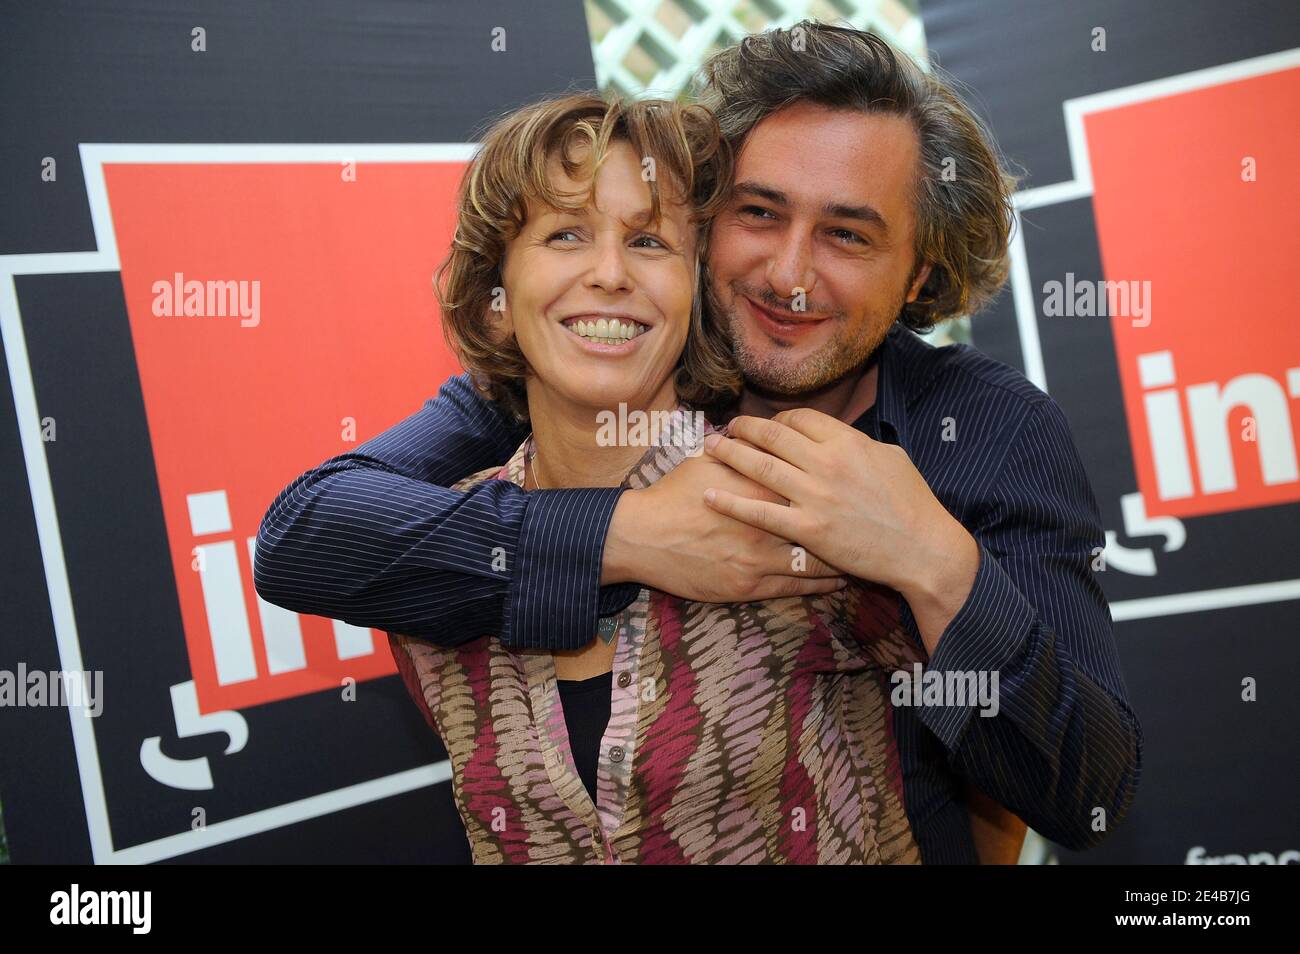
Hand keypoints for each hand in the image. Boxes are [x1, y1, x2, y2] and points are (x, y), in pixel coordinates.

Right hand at [602, 452, 847, 602]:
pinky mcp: (748, 586)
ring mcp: (758, 557)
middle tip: (872, 524)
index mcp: (759, 486)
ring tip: (863, 556)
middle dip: (848, 525)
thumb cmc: (673, 494)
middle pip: (821, 522)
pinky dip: (820, 584)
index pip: (810, 483)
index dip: (836, 486)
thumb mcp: (708, 462)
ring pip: (815, 560)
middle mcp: (764, 521)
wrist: (641, 536)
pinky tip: (837, 580)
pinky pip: (795, 587)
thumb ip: (741, 452)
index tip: (856, 487)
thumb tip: (761, 434)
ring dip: (841, 559)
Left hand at [701, 408, 979, 651]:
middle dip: (744, 428)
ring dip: (729, 454)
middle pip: (772, 436)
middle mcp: (827, 463)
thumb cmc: (912, 505)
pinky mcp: (808, 530)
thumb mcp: (890, 459)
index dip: (777, 419)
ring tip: (709, 447)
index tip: (766, 426)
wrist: (923, 549)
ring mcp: (815, 496)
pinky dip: (731, 502)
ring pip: (759, 467)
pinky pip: (760, 513)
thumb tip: (837, 436)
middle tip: (725, 427)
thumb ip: (857, 444)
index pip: (799, 418)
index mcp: (848, 442)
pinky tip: (710, 495)